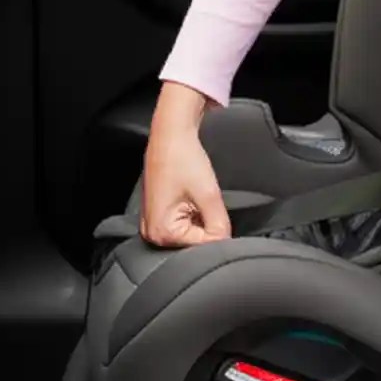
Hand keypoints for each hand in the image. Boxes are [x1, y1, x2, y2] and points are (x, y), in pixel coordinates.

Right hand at [140, 82, 231, 246]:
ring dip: (200, 217)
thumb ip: (220, 226)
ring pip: (192, 234)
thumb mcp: (209, 196)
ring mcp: (153, 226)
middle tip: (202, 199)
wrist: (171, 135)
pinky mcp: (158, 217)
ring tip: (193, 195)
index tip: (211, 206)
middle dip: (207, 223)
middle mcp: (153, 234)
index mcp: (161, 233)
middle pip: (196, 242)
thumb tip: (228, 245)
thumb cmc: (183, 158)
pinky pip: (185, 225)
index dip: (216, 226)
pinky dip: (193, 213)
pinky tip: (190, 197)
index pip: (203, 246)